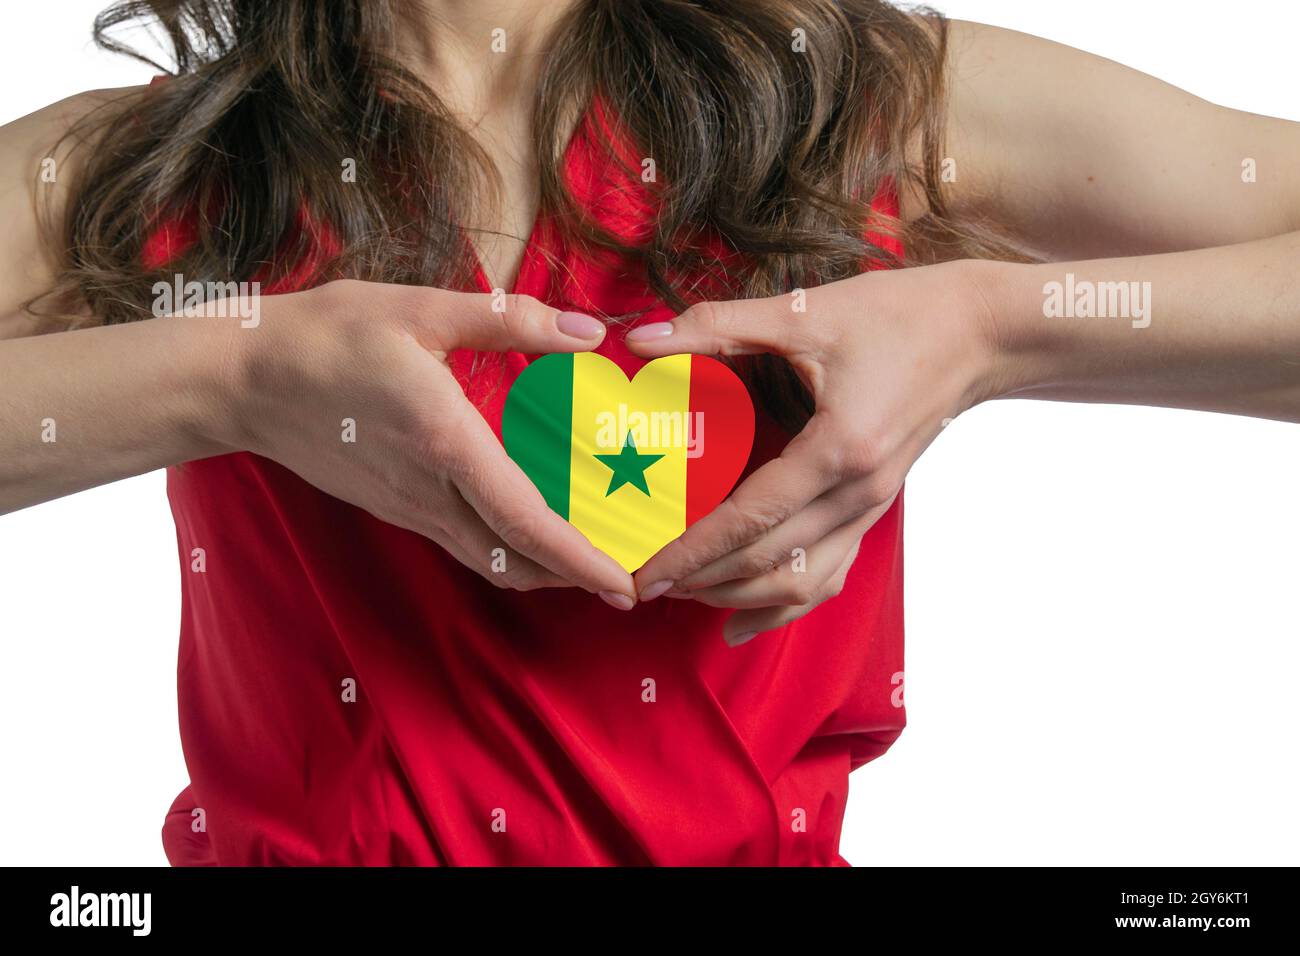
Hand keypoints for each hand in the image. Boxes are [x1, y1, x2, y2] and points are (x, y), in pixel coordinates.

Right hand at [219, 279, 635, 605]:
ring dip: (541, 570)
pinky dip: (506, 551)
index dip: (579, 561)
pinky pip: (462, 544)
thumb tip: (585, 334)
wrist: (241, 379)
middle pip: (514, 560)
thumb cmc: (327, 336)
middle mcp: (429, 491)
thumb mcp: (420, 310)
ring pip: (487, 560)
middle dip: (574, 579)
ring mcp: (407, 507)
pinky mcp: (393, 506)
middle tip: (626, 578)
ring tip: (589, 560)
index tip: (622, 584)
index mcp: (446, 444)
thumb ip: (509, 320)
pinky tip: (528, 527)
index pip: (525, 522)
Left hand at [625, 260, 1006, 641]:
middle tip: (648, 585)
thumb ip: (719, 325)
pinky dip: (785, 603)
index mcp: (840, 450)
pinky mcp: (875, 509)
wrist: (981, 332)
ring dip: (741, 596)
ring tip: (688, 594)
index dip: (695, 551)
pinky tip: (744, 620)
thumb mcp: (804, 313)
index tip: (649, 572)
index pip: (751, 519)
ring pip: (802, 581)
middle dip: (704, 580)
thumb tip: (644, 337)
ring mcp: (872, 508)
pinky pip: (829, 573)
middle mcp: (859, 493)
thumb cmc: (899, 316)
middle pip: (771, 561)